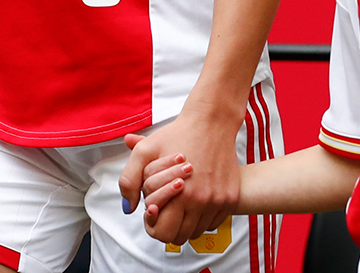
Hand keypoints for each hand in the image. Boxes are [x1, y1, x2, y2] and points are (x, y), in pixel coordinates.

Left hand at [119, 111, 243, 243]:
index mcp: (181, 194)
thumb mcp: (144, 151)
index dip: (153, 225)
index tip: (153, 209)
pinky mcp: (230, 197)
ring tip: (180, 203)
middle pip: (180, 237)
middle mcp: (203, 201)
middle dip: (169, 226)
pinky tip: (195, 201)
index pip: (163, 233)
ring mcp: (219, 201)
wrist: (212, 122)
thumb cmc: (177, 135)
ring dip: (186, 223)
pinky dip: (203, 218)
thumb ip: (129, 181)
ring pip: (197, 232)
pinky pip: (213, 223)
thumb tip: (129, 209)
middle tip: (166, 209)